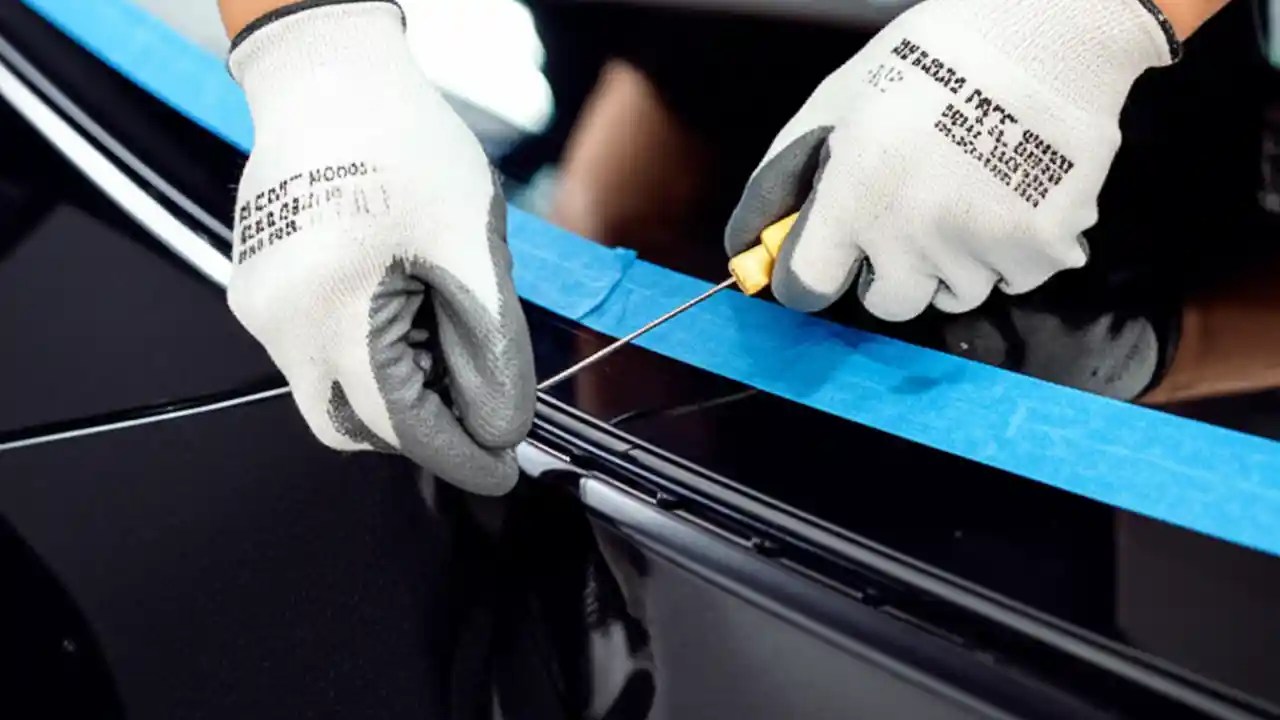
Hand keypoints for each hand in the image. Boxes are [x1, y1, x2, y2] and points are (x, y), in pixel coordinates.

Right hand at [228, 1, 534, 493]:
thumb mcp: (470, 245)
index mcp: (330, 312)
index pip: (398, 425)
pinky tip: (406, 304)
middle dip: (417, 426)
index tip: (499, 469)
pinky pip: (314, 351)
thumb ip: (488, 347)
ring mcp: (259, 307)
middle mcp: (278, 322)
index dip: (456, 455)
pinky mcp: (259, 289)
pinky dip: (366, 353)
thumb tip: (500, 425)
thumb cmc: (400, 143)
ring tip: (440, 321)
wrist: (329, 77)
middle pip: (351, 424)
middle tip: (477, 394)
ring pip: (331, 390)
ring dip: (393, 385)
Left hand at [726, 0, 1175, 319]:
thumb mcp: (834, 104)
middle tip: (908, 220)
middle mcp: (912, 237)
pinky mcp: (1041, 250)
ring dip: (953, 263)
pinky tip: (1010, 198)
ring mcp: (980, 249)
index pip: (805, 288)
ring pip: (954, 296)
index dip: (812, 274)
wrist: (1046, 32)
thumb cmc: (929, 60)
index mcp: (853, 200)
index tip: (829, 258)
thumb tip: (746, 242)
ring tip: (966, 197)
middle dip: (890, 273)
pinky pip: (1013, 282)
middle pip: (887, 304)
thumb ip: (785, 176)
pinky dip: (1011, 253)